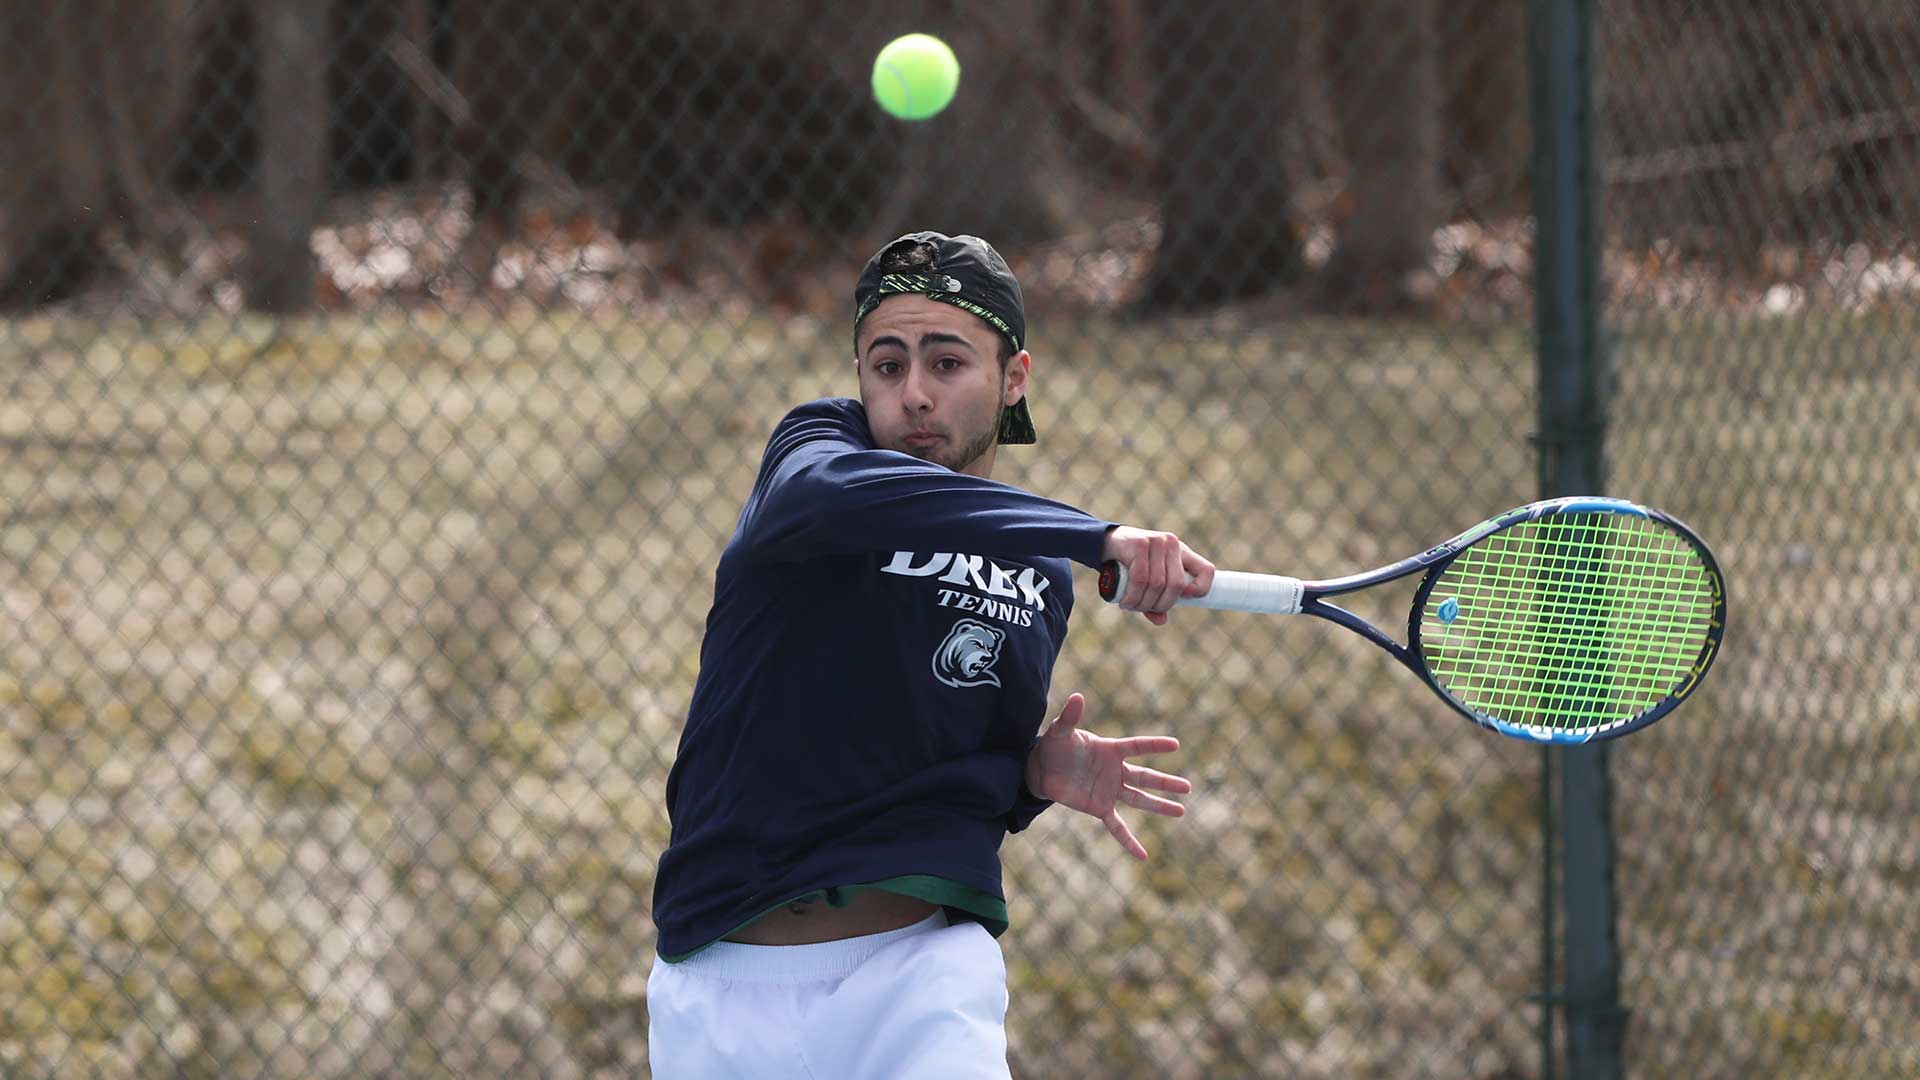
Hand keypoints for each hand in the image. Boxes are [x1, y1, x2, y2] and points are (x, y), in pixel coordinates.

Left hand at [1024, 693, 1191, 859]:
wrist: (1041, 769)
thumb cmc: (1054, 746)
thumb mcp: (1060, 731)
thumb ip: (1069, 717)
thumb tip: (1076, 697)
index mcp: (1110, 750)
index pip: (1137, 747)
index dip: (1154, 745)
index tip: (1175, 744)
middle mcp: (1115, 771)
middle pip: (1145, 777)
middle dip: (1166, 783)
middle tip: (1188, 787)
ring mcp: (1109, 790)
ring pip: (1139, 800)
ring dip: (1159, 806)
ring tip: (1181, 811)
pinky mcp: (1099, 808)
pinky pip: (1117, 827)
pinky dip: (1128, 841)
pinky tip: (1143, 855)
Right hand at [1101, 526, 1215, 624]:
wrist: (1105, 542)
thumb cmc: (1131, 563)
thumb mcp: (1149, 579)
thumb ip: (1156, 599)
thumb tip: (1162, 621)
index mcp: (1182, 552)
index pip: (1207, 570)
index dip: (1201, 589)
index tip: (1183, 599)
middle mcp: (1172, 544)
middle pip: (1177, 584)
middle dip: (1160, 604)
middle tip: (1143, 609)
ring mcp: (1157, 542)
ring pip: (1157, 584)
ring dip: (1143, 603)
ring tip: (1130, 606)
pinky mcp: (1140, 544)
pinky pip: (1140, 578)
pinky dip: (1133, 596)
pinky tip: (1125, 602)